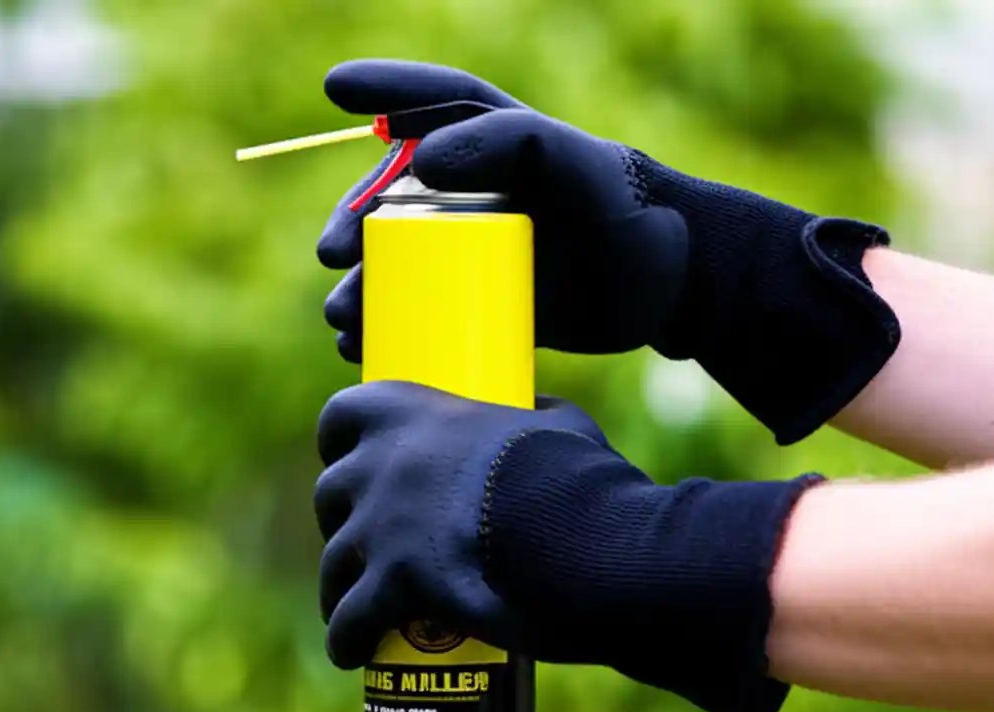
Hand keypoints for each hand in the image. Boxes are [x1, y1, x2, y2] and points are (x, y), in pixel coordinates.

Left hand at [314, 380, 821, 711]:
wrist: (585, 537)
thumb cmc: (580, 478)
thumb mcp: (560, 425)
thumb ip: (534, 412)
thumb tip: (536, 409)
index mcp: (416, 413)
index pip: (341, 415)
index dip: (343, 442)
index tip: (354, 460)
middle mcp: (384, 463)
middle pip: (330, 493)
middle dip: (345, 520)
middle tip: (371, 541)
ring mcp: (381, 524)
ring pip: (334, 562)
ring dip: (342, 586)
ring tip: (359, 607)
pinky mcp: (391, 584)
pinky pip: (348, 620)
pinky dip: (348, 639)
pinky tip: (355, 652)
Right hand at [318, 59, 899, 444]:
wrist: (660, 290)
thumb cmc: (622, 211)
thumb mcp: (573, 162)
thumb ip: (504, 141)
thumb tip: (419, 163)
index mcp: (493, 143)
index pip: (429, 104)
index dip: (383, 89)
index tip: (336, 84)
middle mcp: (472, 193)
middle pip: (388, 199)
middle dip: (350, 223)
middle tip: (333, 254)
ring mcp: (471, 250)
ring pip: (392, 263)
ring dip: (356, 289)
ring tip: (342, 316)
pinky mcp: (478, 301)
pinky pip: (417, 312)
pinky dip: (382, 328)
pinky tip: (359, 344)